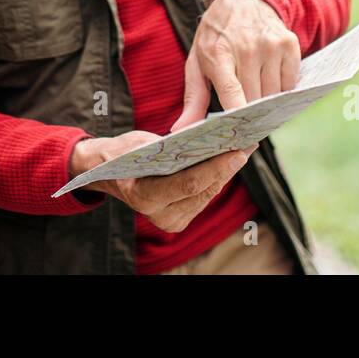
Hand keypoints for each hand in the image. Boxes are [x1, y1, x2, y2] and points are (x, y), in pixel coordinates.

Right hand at [68, 132, 257, 232]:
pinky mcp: (180, 220)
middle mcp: (160, 215)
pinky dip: (217, 177)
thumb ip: (170, 145)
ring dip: (226, 171)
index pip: (189, 183)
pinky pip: (204, 196)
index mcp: (144, 195)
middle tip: (248, 144)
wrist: (110, 173)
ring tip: (245, 148)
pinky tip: (230, 159)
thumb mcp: (141, 142)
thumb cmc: (124, 152)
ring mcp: (171, 221)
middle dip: (227, 166)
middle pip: (203, 190)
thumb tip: (208, 136)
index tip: (238, 151)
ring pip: (208, 193)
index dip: (216, 167)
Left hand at [170, 0, 300, 131]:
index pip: (232, 95)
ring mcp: (270, 45)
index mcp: (219, 55)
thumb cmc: (215, 38)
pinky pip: (289, 82)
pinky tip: (268, 76)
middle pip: (255, 99)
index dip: (237, 120)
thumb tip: (180, 130)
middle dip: (249, 113)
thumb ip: (193, 99)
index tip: (238, 140)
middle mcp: (247, 48)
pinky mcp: (289, 43)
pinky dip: (281, 87)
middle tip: (243, 116)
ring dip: (265, 100)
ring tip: (253, 89)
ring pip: (274, 94)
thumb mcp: (197, 63)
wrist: (242, 1)